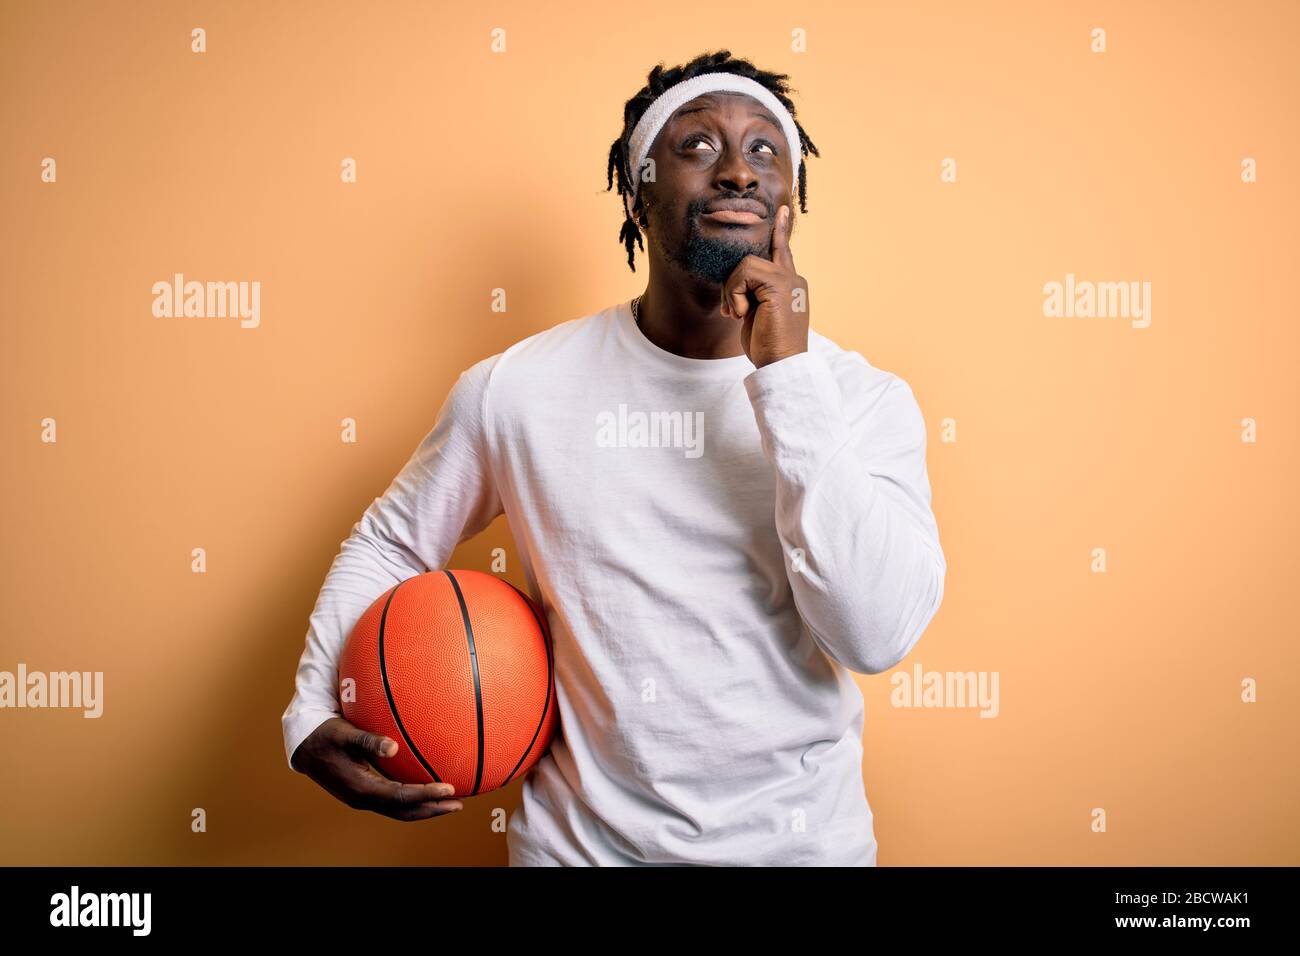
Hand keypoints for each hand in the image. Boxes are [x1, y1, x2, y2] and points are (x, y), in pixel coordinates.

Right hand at [291, 716, 462, 820]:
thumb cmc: (326, 735)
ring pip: (399, 810)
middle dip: (432, 809)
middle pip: (404, 811)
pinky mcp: (364, 793)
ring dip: (424, 808)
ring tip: (449, 801)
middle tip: (458, 803)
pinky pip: (393, 802)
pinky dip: (412, 800)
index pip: (400, 796)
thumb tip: (393, 747)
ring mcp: (363, 798)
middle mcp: (363, 798)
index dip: (425, 795)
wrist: (304, 747)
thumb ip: (369, 741)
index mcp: (360, 787)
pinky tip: (425, 790)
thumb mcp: (345, 734)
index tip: (448, 788)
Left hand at [720, 204, 809, 367]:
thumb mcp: (758, 316)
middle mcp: (793, 278)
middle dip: (733, 284)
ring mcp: (789, 279)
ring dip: (732, 292)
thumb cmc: (768, 347)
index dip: (781, 231)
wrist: (781, 365)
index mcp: (790, 285)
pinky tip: (742, 313)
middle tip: (734, 312)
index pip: (782, 252)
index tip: (782, 210)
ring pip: (744, 265)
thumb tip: (736, 286)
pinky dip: (735, 293)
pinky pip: (744, 272)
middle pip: (751, 259)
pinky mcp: (779, 284)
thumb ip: (754, 295)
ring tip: (739, 315)